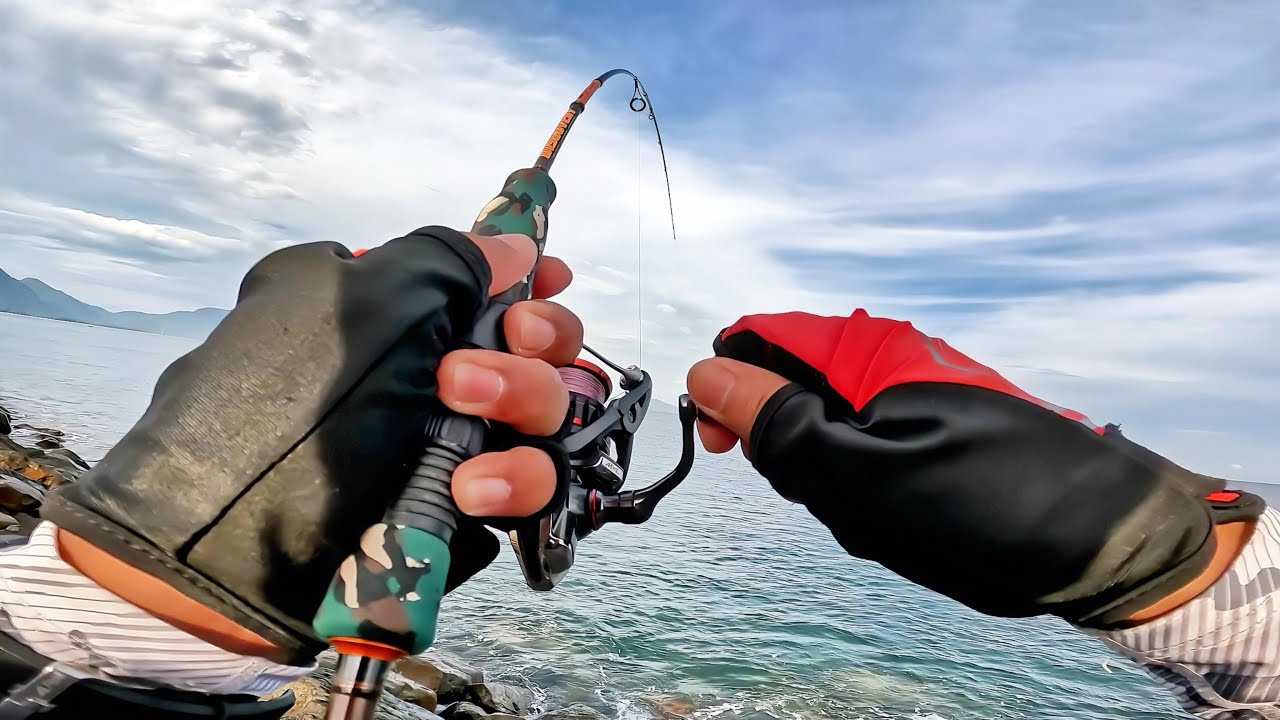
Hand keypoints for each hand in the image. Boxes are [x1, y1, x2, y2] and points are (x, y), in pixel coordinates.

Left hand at [46, 226, 580, 664]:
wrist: (234, 547)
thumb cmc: (284, 406)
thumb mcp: (357, 303)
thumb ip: (446, 260)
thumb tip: (513, 244)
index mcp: (400, 316)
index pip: (492, 286)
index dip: (532, 279)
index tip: (551, 277)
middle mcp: (435, 375)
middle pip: (540, 344)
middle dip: (530, 337)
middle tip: (472, 354)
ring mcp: (456, 445)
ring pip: (547, 414)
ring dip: (520, 399)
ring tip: (460, 409)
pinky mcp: (470, 512)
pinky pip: (532, 488)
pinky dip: (514, 480)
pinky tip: (471, 488)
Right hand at [687, 309, 1263, 626]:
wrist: (1103, 538)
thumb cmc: (982, 505)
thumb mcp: (856, 474)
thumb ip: (774, 422)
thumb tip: (706, 375)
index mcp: (866, 348)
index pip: (761, 336)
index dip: (727, 386)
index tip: (722, 447)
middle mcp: (889, 357)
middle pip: (791, 384)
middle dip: (788, 445)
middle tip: (825, 497)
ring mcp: (916, 393)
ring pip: (829, 426)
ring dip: (831, 477)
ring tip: (877, 516)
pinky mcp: (938, 428)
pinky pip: (871, 448)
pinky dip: (867, 486)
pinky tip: (905, 518)